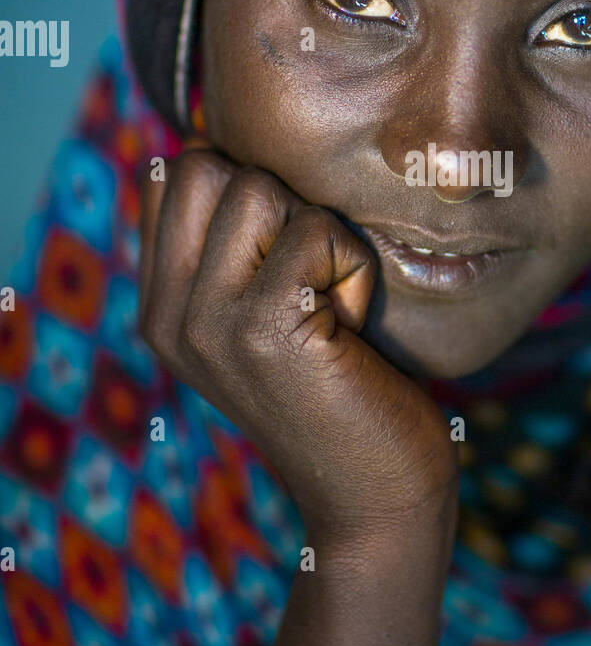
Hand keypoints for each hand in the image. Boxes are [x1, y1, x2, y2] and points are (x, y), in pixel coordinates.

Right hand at [138, 142, 458, 549]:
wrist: (373, 499)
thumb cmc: (342, 388)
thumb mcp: (265, 314)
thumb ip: (231, 246)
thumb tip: (218, 146)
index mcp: (162, 308)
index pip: (170, 175)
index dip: (245, 191)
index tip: (281, 263)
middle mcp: (168, 316)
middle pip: (204, 167)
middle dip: (278, 204)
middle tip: (308, 282)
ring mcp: (207, 324)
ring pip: (260, 190)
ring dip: (319, 237)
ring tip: (328, 308)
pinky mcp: (264, 330)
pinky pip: (317, 232)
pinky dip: (353, 269)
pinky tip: (350, 330)